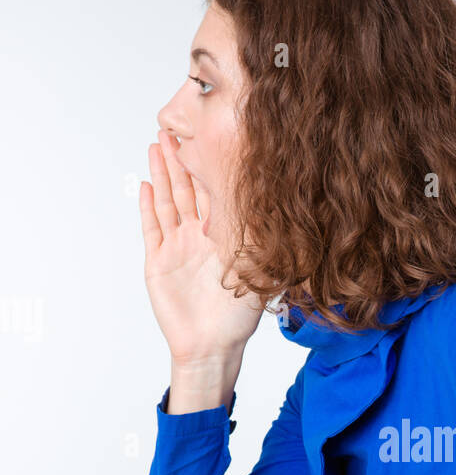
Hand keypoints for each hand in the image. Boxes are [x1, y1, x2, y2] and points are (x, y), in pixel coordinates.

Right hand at [139, 128, 263, 363]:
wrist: (211, 346)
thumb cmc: (237, 318)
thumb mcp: (260, 276)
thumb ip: (267, 247)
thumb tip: (290, 220)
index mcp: (225, 237)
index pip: (217, 194)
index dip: (212, 167)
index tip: (211, 139)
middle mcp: (200, 237)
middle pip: (188, 189)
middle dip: (181, 159)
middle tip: (175, 128)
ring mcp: (177, 247)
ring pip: (168, 201)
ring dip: (162, 173)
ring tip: (156, 145)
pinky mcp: (158, 261)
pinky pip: (152, 227)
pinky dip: (148, 206)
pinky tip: (146, 184)